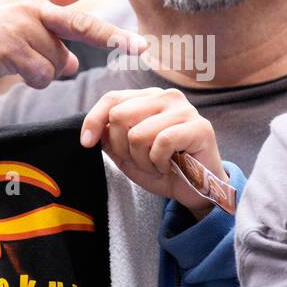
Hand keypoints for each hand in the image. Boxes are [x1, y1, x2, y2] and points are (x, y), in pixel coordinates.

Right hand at [0, 0, 147, 87]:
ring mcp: (25, 26)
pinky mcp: (15, 48)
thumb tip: (72, 65)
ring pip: (58, 61)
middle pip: (84, 24)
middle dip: (114, 38)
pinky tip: (12, 71)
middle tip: (141, 48)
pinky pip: (41, 74)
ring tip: (20, 63)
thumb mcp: (14, 24)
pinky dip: (33, 80)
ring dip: (45, 70)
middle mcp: (34, 5)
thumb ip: (46, 38)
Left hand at [81, 88, 225, 219]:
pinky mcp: (200, 127)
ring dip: (141, 160)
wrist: (194, 189)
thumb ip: (109, 138)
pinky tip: (169, 165)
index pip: (112, 98)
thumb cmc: (161, 167)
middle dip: (121, 147)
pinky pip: (161, 143)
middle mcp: (167, 97)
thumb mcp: (125, 154)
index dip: (93, 120)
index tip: (86, 143)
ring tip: (156, 164)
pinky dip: (158, 162)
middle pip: (120, 115)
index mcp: (148, 98)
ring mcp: (185, 110)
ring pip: (138, 134)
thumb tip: (94, 130)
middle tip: (138, 160)